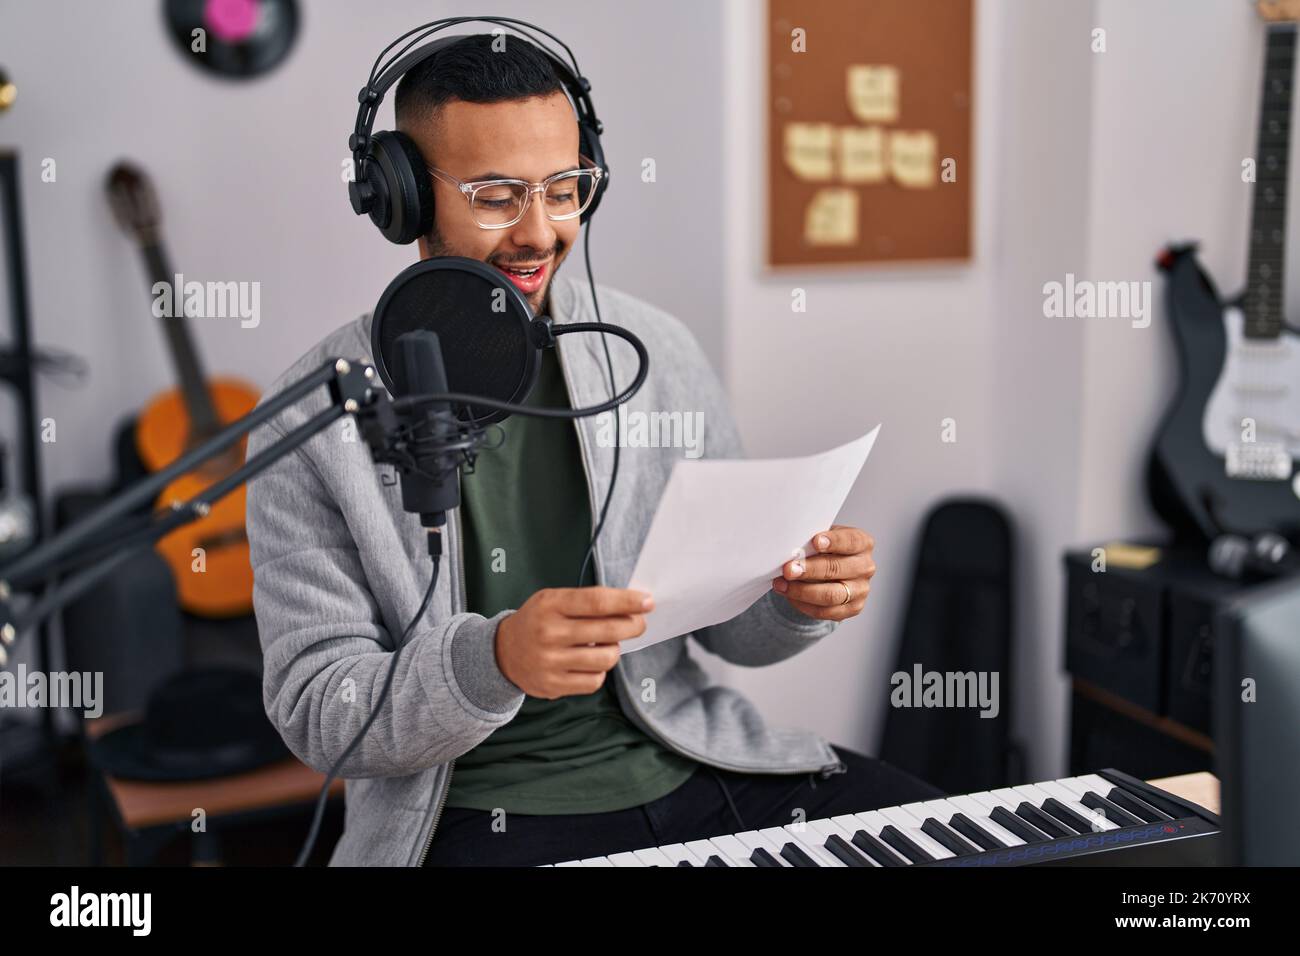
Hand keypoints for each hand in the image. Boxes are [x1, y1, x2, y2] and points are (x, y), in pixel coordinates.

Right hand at [495, 587, 653, 698]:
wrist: (503, 652)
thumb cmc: (538, 621)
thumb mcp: (554, 600)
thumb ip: (587, 602)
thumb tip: (632, 605)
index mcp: (551, 604)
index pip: (597, 601)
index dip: (628, 602)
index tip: (648, 602)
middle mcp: (549, 632)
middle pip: (608, 630)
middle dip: (633, 626)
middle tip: (638, 624)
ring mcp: (551, 661)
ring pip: (606, 658)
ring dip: (614, 651)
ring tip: (607, 645)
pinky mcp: (553, 685)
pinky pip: (595, 680)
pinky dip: (600, 671)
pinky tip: (590, 663)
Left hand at [771, 525, 874, 620]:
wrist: (831, 572)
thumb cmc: (825, 550)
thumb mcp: (822, 539)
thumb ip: (812, 543)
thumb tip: (793, 552)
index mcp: (862, 543)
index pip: (851, 541)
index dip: (833, 541)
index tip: (815, 542)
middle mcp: (865, 567)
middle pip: (837, 569)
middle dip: (810, 569)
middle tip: (789, 569)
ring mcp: (861, 590)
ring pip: (831, 595)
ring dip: (803, 591)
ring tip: (782, 584)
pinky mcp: (853, 608)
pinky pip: (826, 611)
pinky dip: (804, 604)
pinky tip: (790, 596)